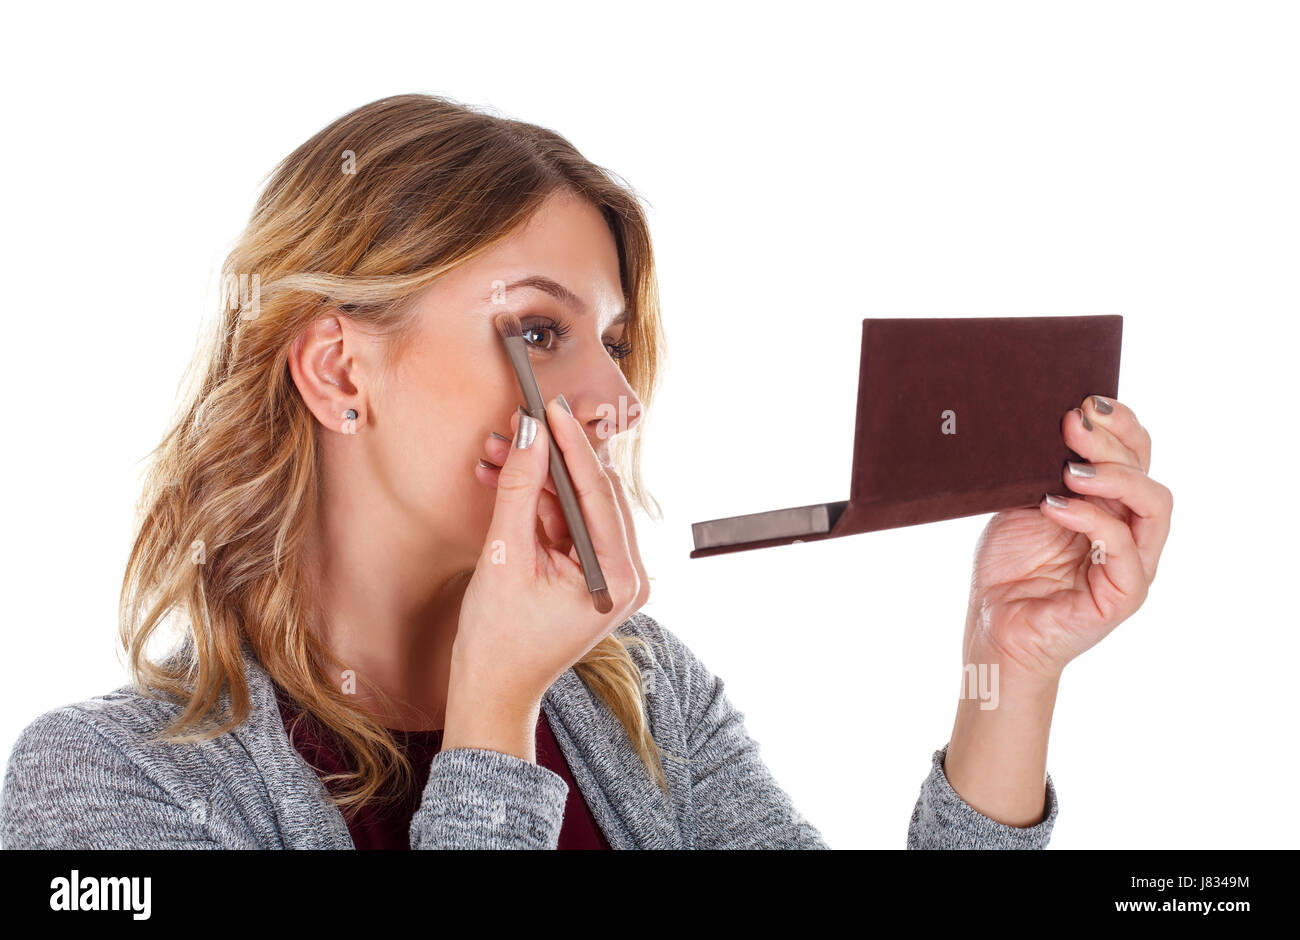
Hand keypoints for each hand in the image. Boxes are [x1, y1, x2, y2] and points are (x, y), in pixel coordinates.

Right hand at [452, 398, 645, 718]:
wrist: (490, 691)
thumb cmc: (498, 641)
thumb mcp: (505, 556)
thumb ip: (519, 489)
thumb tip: (528, 434)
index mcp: (619, 577)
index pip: (599, 492)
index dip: (571, 445)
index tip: (550, 408)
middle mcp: (626, 575)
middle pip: (592, 495)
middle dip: (549, 459)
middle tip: (515, 427)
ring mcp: (610, 575)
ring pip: (575, 506)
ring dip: (537, 479)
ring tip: (496, 453)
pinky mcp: (589, 575)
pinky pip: (565, 525)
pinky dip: (536, 504)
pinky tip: (504, 479)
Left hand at [963, 395, 1172, 683]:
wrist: (993, 627)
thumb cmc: (1008, 569)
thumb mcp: (1022, 504)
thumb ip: (1040, 470)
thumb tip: (1044, 419)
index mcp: (1111, 504)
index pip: (1136, 453)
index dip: (1121, 422)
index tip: (1087, 400)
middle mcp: (1130, 530)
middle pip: (1146, 469)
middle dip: (1112, 438)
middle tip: (1073, 422)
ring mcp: (1132, 563)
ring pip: (1154, 504)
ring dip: (1115, 476)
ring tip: (1070, 469)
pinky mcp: (1123, 594)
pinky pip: (1124, 548)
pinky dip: (1093, 520)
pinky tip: (1054, 505)